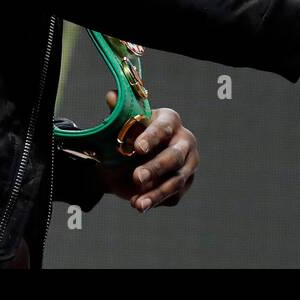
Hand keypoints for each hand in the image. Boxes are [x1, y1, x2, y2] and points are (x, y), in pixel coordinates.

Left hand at [99, 91, 198, 211]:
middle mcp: (184, 141)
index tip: (137, 148)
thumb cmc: (127, 139)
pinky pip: (173, 196)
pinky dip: (155, 201)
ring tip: (137, 203)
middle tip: (137, 177)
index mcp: (169, 120)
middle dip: (155, 168)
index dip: (150, 138)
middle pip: (174, 156)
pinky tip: (138, 204)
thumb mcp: (120, 128)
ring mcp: (188, 164)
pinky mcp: (185, 184)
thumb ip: (118, 114)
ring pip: (176, 180)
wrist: (125, 165)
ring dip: (156, 193)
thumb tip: (111, 95)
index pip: (162, 128)